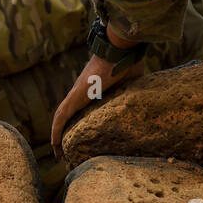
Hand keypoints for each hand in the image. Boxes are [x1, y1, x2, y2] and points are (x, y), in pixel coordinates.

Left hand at [51, 25, 143, 159]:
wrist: (120, 49)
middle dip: (65, 134)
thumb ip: (133, 95)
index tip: (81, 140)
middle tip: (64, 152)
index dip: (79, 125)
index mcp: (95, 91)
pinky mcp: (75, 95)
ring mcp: (77, 93)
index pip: (83, 111)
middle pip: (68, 116)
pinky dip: (56, 130)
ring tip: (57, 153)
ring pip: (61, 117)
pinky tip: (54, 143)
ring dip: (58, 135)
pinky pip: (61, 116)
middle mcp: (82, 92)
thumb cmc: (128, 61)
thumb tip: (148, 105)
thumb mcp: (132, 84)